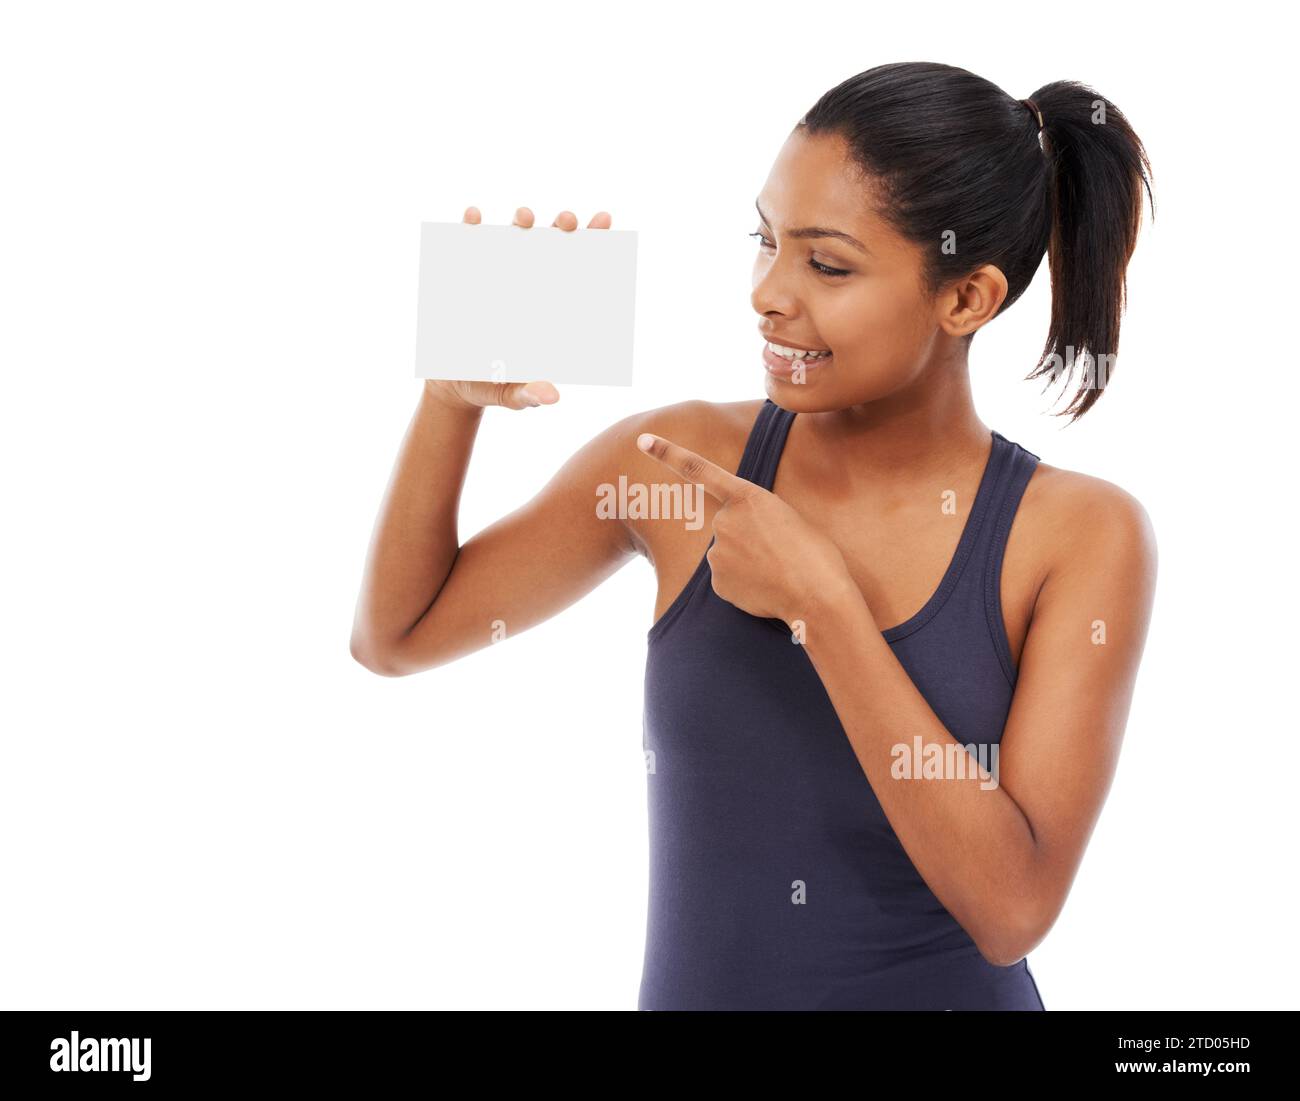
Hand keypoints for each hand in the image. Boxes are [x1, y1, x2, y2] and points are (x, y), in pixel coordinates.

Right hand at [424, 205, 613, 411]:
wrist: (453, 385)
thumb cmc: (494, 387)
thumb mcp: (513, 395)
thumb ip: (530, 394)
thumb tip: (552, 396)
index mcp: (551, 307)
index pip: (579, 270)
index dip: (593, 242)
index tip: (604, 219)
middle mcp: (528, 284)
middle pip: (552, 244)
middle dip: (562, 226)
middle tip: (567, 221)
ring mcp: (497, 276)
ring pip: (514, 237)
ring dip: (521, 221)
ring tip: (525, 217)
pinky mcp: (464, 275)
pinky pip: (467, 245)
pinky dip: (470, 228)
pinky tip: (473, 218)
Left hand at [636, 431, 853, 625]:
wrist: (817, 594)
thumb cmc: (815, 554)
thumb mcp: (788, 518)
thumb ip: (755, 518)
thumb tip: (739, 542)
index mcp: (747, 496)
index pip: (698, 469)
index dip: (667, 453)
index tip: (643, 439)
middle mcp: (725, 521)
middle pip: (726, 526)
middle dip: (745, 538)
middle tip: (776, 552)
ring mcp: (717, 551)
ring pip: (726, 554)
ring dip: (746, 562)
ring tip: (776, 570)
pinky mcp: (717, 581)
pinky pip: (727, 579)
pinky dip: (744, 584)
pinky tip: (767, 587)